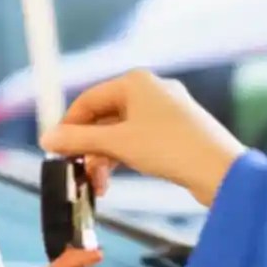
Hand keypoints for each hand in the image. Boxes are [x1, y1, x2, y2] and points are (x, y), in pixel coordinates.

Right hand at [40, 70, 245, 206]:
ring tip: (98, 185)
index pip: (88, 100)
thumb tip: (47, 138)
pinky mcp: (177, 130)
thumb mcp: (117, 144)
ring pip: (121, 132)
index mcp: (136, 81)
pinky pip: (139, 140)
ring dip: (104, 158)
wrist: (220, 170)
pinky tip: (114, 180)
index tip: (56, 151)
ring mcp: (167, 110)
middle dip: (88, 148)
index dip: (68, 126)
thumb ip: (79, 140)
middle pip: (104, 117)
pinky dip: (123, 158)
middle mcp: (151, 89)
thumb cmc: (169, 148)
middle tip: (76, 172)